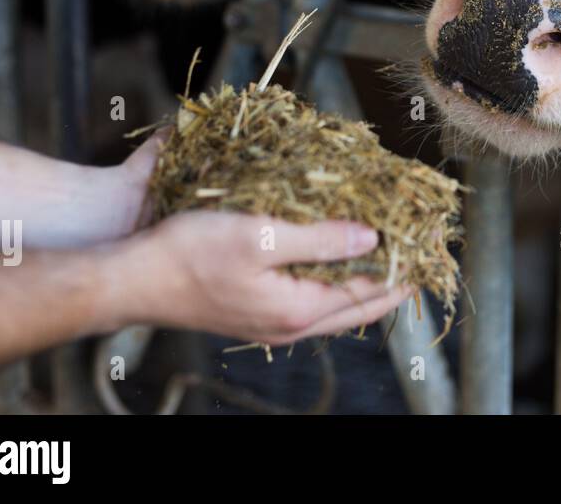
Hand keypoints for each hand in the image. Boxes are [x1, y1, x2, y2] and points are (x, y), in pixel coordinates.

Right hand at [112, 211, 412, 343]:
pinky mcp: (256, 312)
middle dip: (395, 278)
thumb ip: (320, 238)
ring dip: (364, 278)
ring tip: (387, 247)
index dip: (405, 264)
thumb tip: (372, 237)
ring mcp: (272, 322)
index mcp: (299, 309)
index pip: (371, 291)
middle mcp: (291, 324)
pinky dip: (333, 278)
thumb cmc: (188, 254)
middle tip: (421, 248)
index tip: (431, 240)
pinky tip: (334, 255)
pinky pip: (313, 299)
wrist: (130, 280)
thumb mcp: (261, 235)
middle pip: (361, 306)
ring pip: (337, 304)